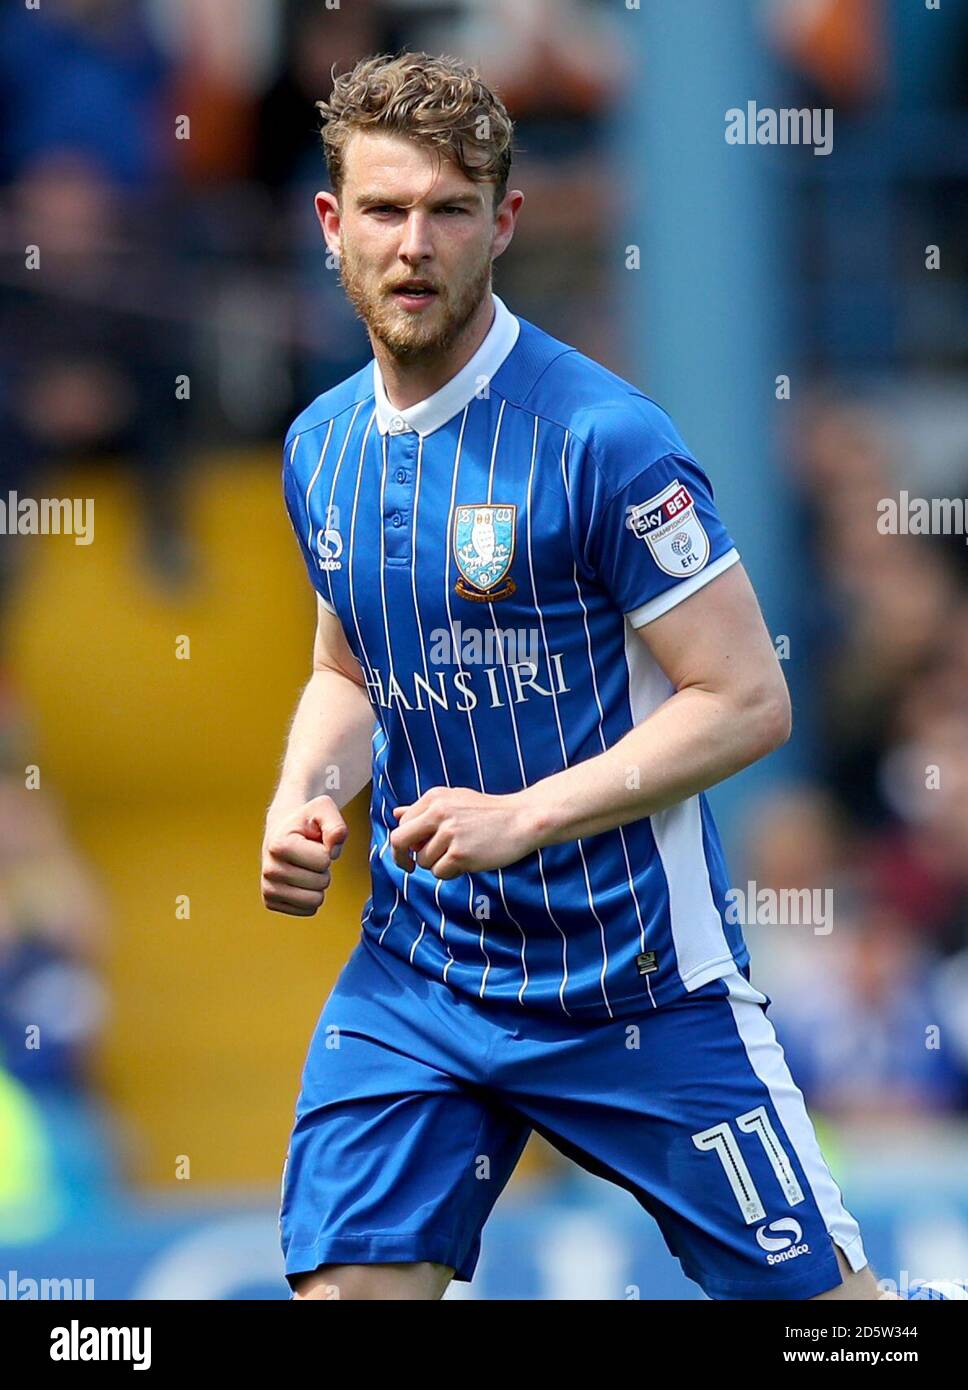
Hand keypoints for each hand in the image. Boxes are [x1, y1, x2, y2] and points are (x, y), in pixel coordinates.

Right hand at [261, 795, 347, 915]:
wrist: (282, 832)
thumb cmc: (305, 822)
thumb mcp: (324, 810)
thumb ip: (336, 825)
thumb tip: (333, 850)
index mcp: (279, 845)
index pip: (324, 861)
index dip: (327, 852)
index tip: (314, 843)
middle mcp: (269, 869)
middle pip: (321, 883)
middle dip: (323, 870)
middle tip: (311, 857)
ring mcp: (268, 888)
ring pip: (315, 901)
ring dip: (318, 885)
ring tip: (306, 869)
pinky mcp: (271, 902)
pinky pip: (307, 910)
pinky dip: (310, 896)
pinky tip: (300, 881)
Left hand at [389, 787, 535, 879]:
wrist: (522, 819)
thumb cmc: (489, 813)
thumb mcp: (454, 801)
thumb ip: (424, 809)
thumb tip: (396, 813)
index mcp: (434, 798)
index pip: (402, 824)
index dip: (403, 841)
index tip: (411, 851)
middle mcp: (438, 813)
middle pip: (399, 841)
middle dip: (401, 857)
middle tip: (409, 866)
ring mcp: (449, 834)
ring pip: (423, 861)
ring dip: (437, 865)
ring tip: (460, 854)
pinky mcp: (460, 854)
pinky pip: (440, 873)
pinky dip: (451, 873)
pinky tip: (467, 862)